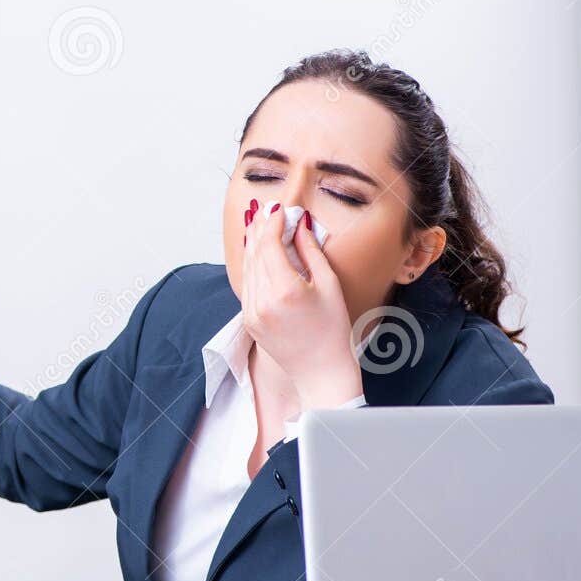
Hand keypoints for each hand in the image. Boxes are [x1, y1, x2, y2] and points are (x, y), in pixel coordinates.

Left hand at [240, 203, 361, 408]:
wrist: (320, 372)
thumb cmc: (333, 329)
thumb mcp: (329, 285)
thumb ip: (310, 252)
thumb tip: (299, 224)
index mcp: (285, 291)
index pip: (270, 245)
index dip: (273, 223)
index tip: (279, 208)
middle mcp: (263, 301)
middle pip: (255, 253)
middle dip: (260, 228)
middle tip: (266, 209)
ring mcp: (252, 313)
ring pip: (247, 268)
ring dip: (252, 244)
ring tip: (258, 223)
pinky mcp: (248, 321)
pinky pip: (247, 285)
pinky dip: (251, 265)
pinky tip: (256, 252)